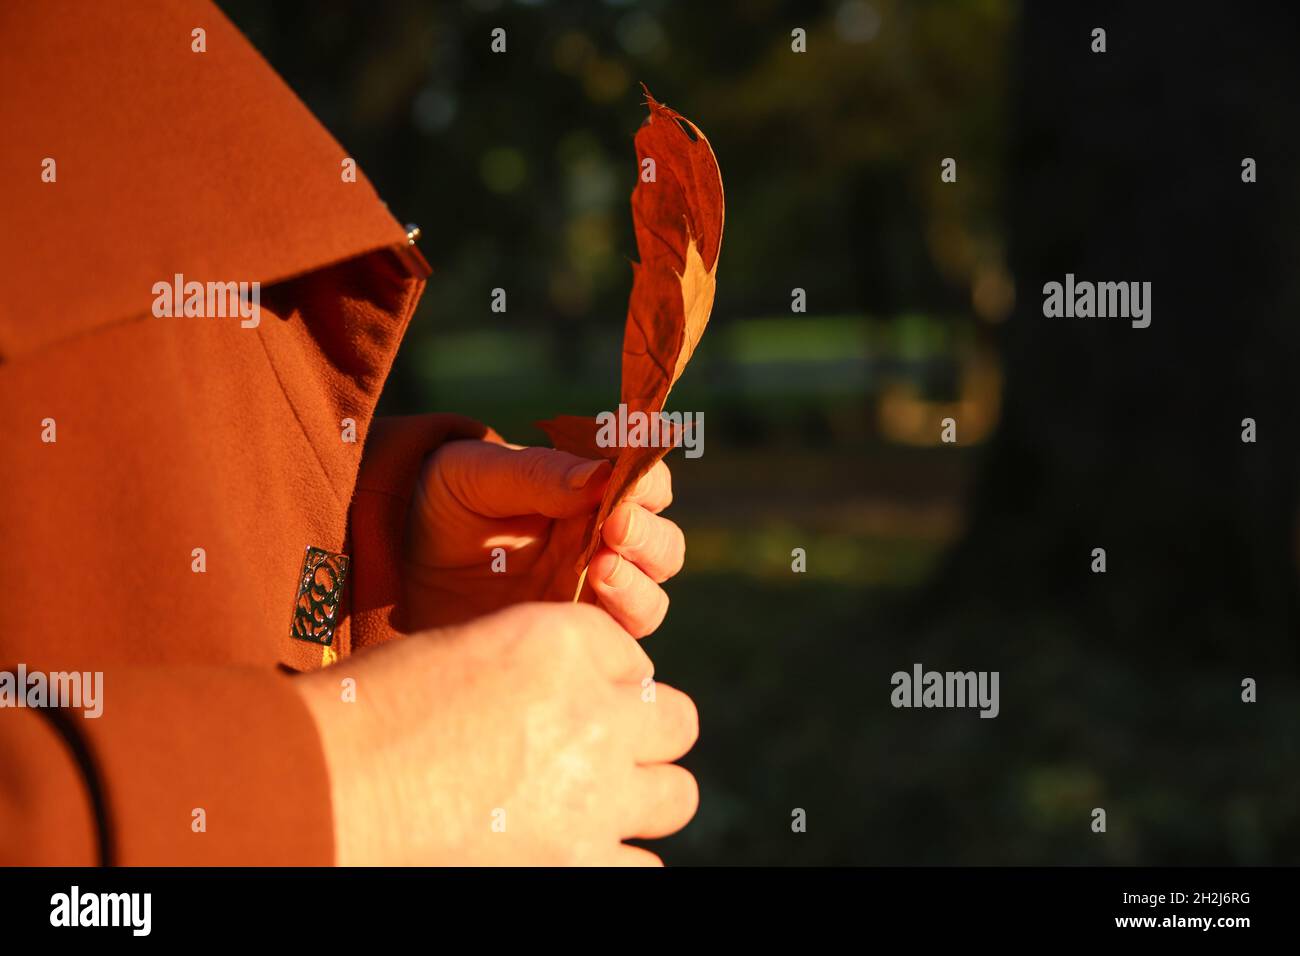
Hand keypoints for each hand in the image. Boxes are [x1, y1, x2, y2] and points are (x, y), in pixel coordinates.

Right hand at [295, 602, 699, 864]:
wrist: (324, 789)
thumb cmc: (366, 713)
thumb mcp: (460, 651)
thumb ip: (534, 666)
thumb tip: (566, 695)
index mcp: (560, 640)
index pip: (629, 655)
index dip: (604, 681)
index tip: (572, 701)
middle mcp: (594, 710)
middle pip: (676, 720)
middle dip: (645, 733)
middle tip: (599, 751)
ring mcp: (595, 793)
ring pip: (676, 795)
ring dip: (642, 797)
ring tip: (593, 804)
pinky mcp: (578, 863)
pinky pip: (644, 869)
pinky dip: (617, 861)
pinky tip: (578, 849)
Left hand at [404, 438, 684, 635]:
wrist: (389, 573)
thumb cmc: (437, 506)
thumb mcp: (475, 474)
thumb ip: (537, 473)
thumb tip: (601, 475)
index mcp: (588, 495)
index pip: (646, 484)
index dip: (649, 479)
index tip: (630, 478)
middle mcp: (601, 546)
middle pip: (661, 546)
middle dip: (649, 534)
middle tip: (615, 525)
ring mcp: (589, 598)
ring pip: (651, 597)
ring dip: (639, 583)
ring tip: (599, 568)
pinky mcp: (572, 642)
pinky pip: (619, 645)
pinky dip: (617, 629)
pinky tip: (585, 617)